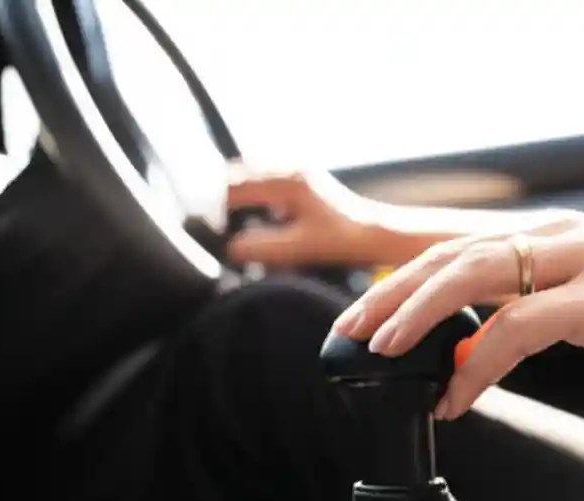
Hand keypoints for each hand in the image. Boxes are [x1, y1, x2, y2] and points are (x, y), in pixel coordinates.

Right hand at [224, 164, 386, 266]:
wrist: (374, 232)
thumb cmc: (342, 240)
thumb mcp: (301, 247)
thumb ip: (264, 247)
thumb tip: (232, 248)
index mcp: (287, 182)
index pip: (234, 186)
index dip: (216, 207)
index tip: (209, 229)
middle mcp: (288, 169)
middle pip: (237, 175)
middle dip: (222, 200)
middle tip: (214, 228)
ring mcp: (293, 172)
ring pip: (249, 177)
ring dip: (237, 198)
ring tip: (229, 225)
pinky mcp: (298, 181)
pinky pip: (263, 183)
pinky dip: (251, 198)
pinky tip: (254, 220)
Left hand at [333, 214, 583, 418]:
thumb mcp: (579, 303)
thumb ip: (524, 312)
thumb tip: (462, 349)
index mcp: (546, 235)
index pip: (455, 249)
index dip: (401, 282)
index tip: (361, 317)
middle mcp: (556, 236)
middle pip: (450, 254)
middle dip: (391, 293)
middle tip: (349, 332)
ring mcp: (578, 261)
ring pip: (474, 274)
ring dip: (418, 314)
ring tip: (383, 351)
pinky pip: (517, 327)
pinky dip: (476, 362)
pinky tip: (456, 395)